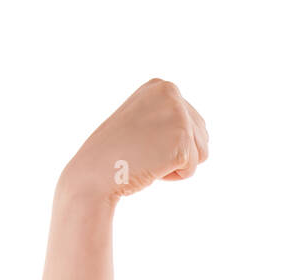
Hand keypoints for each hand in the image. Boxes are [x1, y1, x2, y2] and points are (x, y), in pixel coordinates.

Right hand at [59, 78, 208, 202]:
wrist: (94, 170)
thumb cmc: (116, 151)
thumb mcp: (144, 120)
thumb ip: (169, 117)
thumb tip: (200, 128)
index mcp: (163, 86)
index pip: (192, 123)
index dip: (169, 142)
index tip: (143, 140)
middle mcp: (172, 93)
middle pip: (201, 137)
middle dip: (177, 152)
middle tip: (144, 151)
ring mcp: (178, 115)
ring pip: (201, 153)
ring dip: (176, 164)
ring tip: (148, 157)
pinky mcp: (182, 141)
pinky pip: (191, 169)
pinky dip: (173, 176)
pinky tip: (150, 166)